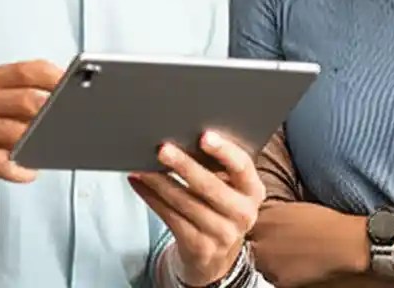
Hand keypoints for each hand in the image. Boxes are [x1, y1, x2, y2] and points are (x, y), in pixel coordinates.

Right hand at [0, 60, 62, 202]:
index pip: (28, 70)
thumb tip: (70, 102)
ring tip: (46, 152)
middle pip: (26, 100)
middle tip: (68, 128)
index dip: (57, 79)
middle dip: (52, 115)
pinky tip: (27, 172)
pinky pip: (0, 161)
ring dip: (37, 145)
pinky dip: (19, 169)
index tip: (78, 91)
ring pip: (16, 132)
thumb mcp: (2, 108)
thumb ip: (29, 99)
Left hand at [130, 132, 265, 285]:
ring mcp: (222, 233)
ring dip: (159, 182)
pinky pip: (170, 217)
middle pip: (209, 185)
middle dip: (184, 165)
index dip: (224, 151)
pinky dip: (152, 198)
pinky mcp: (199, 246)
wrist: (216, 257)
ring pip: (185, 202)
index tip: (204, 136)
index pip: (242, 167)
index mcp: (253, 191)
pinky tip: (140, 184)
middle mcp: (243, 213)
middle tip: (163, 149)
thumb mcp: (231, 190)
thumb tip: (186, 138)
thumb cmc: (221, 209)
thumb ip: (219, 167)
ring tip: (143, 167)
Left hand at [249, 202, 367, 286]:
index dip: (256, 229)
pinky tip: (297, 264)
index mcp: (264, 220)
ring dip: (269, 260)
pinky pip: (272, 277)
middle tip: (282, 244)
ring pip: (260, 264)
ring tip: (292, 254)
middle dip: (260, 246)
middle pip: (250, 247)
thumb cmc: (326, 224)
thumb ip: (272, 213)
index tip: (264, 230)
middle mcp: (260, 242)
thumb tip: (262, 215)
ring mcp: (268, 264)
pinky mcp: (278, 281)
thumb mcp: (294, 208)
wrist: (345, 244)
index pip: (245, 226)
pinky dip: (281, 272)